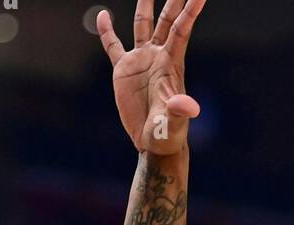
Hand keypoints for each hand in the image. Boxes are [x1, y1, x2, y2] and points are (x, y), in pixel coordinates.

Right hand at [98, 1, 206, 155]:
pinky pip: (113, 46)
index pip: (181, 29)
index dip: (190, 11)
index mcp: (171, 63)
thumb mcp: (173, 122)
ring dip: (144, 6)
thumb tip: (188, 105)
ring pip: (142, 26)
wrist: (153, 142)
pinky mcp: (124, 71)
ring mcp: (140, 61)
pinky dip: (107, 31)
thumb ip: (179, 110)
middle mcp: (157, 56)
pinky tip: (103, 15)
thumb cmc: (168, 134)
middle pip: (165, 19)